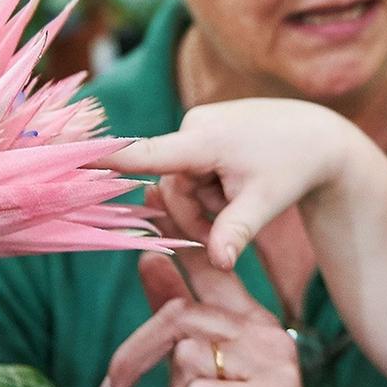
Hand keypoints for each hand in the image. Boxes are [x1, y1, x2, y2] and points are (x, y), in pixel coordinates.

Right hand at [99, 99, 361, 270]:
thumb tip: (218, 263)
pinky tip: (239, 186)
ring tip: (241, 205)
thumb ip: (236, 232)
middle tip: (229, 233)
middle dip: (195, 215)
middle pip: (171, 186)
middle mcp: (194, 125)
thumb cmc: (293, 169)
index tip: (68, 155)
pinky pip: (192, 168)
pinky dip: (211, 187)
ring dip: (205, 204)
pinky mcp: (203, 127)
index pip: (146, 154)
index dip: (107, 159)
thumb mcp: (266, 203)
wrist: (318, 136)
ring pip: (182, 181)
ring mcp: (198, 123)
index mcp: (205, 140)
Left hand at [102, 245, 348, 386]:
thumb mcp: (197, 374)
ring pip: (185, 358)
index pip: (212, 264)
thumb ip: (178, 318)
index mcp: (248, 321)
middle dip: (134, 356)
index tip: (151, 192)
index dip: (181, 228)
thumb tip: (149, 258)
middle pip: (178, 316)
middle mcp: (264, 333)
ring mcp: (272, 366)